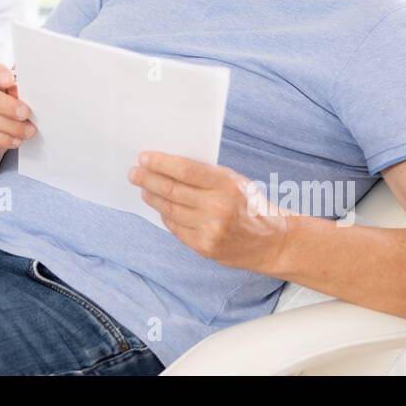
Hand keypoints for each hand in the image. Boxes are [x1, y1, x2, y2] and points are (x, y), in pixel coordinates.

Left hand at [128, 152, 289, 273]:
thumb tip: (168, 165)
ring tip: (143, 188)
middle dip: (148, 179)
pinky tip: (160, 208)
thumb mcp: (235, 181)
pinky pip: (176, 228)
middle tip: (134, 173)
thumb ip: (205, 174)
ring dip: (152, 197)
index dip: (160, 163)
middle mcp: (217, 207)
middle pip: (172, 190)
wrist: (272, 242)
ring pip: (170, 210)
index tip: (143, 158)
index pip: (185, 170)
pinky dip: (166, 216)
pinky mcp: (204, 247)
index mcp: (226, 184)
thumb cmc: (250, 204)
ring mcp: (209, 230)